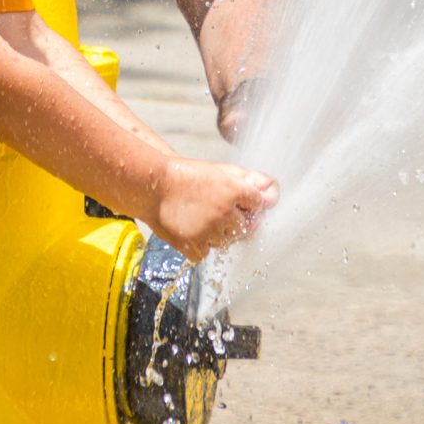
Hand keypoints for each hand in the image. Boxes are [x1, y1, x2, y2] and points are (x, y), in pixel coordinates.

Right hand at [151, 158, 277, 262]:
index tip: (239, 203)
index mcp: (234, 190)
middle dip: (236, 222)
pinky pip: (206, 253)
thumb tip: (271, 191)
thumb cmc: (184, 176)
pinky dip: (200, 245)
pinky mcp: (194, 246)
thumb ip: (247, 180)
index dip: (249, 204)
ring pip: (225, 242)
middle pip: (246, 228)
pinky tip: (190, 228)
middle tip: (216, 211)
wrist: (152, 187)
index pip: (258, 204)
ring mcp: (210, 231)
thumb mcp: (219, 171)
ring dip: (217, 234)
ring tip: (199, 217)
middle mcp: (225, 212)